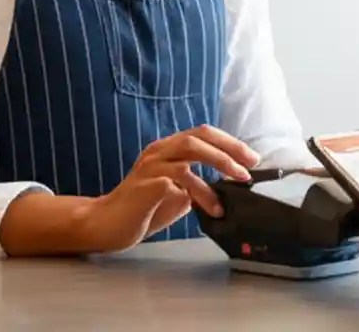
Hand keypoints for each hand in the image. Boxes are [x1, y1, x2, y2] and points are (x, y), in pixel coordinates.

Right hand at [122, 124, 259, 219]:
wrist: (106, 224)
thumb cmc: (142, 209)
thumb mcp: (177, 194)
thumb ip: (198, 186)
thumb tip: (228, 188)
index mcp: (167, 149)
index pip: (203, 134)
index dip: (230, 143)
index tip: (252, 159)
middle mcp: (158, 151)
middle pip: (198, 136)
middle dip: (229, 148)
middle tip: (250, 166)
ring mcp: (150, 166)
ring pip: (189, 151)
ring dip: (219, 164)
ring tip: (237, 182)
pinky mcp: (145, 186)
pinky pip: (177, 181)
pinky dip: (199, 192)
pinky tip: (211, 208)